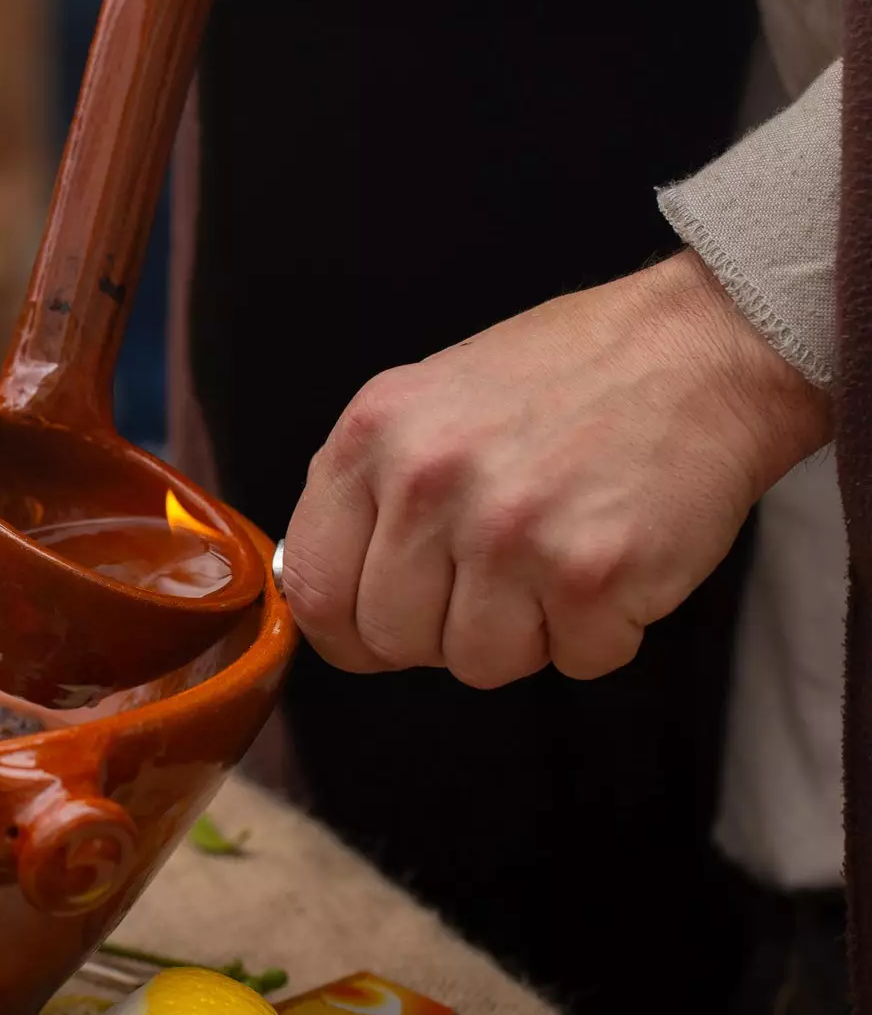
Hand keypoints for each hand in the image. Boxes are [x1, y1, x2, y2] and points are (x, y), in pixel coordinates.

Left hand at [281, 253, 833, 687]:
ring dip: (529, 632)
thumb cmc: (573, 377)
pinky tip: (614, 554)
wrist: (702, 350)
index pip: (314, 588)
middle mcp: (429, 482)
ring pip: (479, 664)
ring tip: (561, 551)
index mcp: (373, 435)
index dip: (350, 629)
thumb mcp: (432, 404)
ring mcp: (506, 532)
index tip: (381, 628)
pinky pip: (575, 661)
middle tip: (502, 571)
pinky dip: (604, 630)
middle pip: (392, 639)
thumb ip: (374, 491)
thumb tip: (331, 591)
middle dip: (446, 628)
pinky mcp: (588, 574)